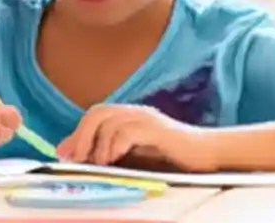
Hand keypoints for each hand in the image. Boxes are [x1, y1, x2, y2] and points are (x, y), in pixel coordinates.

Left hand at [58, 104, 215, 171]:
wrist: (210, 155)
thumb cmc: (173, 158)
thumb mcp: (135, 155)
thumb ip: (109, 151)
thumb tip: (74, 154)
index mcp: (129, 115)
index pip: (95, 115)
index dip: (77, 133)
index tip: (63, 154)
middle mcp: (136, 112)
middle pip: (98, 113)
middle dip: (81, 136)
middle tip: (75, 159)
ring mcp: (147, 118)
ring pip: (109, 120)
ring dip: (97, 144)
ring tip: (98, 163)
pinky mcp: (159, 130)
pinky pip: (128, 131)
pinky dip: (115, 145)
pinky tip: (114, 158)